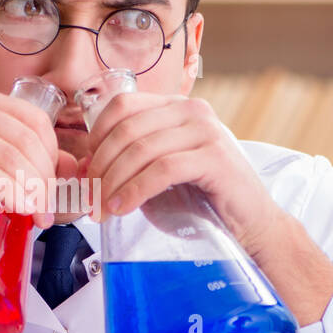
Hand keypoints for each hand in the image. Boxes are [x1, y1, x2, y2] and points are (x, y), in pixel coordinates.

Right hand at [0, 85, 83, 271]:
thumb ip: (32, 162)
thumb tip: (73, 168)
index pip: (36, 122)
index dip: (53, 158)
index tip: (54, 193)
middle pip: (25, 139)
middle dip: (43, 180)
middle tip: (45, 213)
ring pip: (7, 155)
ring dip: (28, 190)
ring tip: (34, 216)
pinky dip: (3, 190)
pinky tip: (14, 208)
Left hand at [82, 91, 332, 325]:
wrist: (251, 226)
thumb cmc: (201, 202)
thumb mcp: (157, 175)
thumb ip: (127, 164)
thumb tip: (81, 168)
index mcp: (176, 108)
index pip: (121, 106)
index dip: (95, 138)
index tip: (84, 171)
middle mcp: (193, 111)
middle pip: (127, 128)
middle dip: (99, 165)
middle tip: (88, 197)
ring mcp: (207, 131)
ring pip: (141, 148)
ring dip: (112, 181)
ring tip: (101, 209)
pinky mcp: (215, 158)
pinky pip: (162, 169)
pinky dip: (134, 190)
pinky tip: (121, 207)